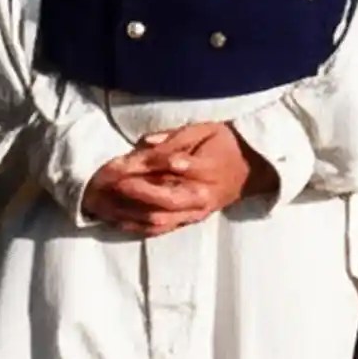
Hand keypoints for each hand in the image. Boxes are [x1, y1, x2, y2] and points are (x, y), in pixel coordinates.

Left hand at [81, 122, 277, 236]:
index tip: (122, 160)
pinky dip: (138, 227)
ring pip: (159, 219)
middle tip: (109, 184)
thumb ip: (176, 136)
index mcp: (208, 168)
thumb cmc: (226, 144)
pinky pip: (162, 229)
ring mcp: (195, 212)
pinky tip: (117, 221)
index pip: (173, 165)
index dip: (146, 163)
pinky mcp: (190, 220)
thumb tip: (147, 142)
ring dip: (130, 214)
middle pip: (164, 200)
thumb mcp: (206, 129)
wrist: (252, 170)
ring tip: (105, 205)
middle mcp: (201, 195)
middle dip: (134, 192)